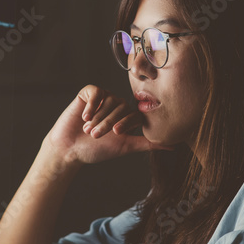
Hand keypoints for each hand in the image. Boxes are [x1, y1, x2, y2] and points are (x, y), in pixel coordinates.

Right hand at [45, 84, 171, 164]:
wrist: (69, 148)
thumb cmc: (96, 150)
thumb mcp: (125, 146)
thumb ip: (148, 143)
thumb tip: (174, 145)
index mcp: (127, 116)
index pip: (134, 114)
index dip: (125, 123)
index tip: (115, 134)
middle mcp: (117, 105)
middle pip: (121, 107)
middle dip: (108, 123)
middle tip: (96, 135)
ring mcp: (103, 97)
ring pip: (109, 100)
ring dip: (97, 117)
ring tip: (87, 129)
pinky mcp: (89, 92)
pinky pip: (96, 92)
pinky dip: (91, 105)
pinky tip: (84, 116)